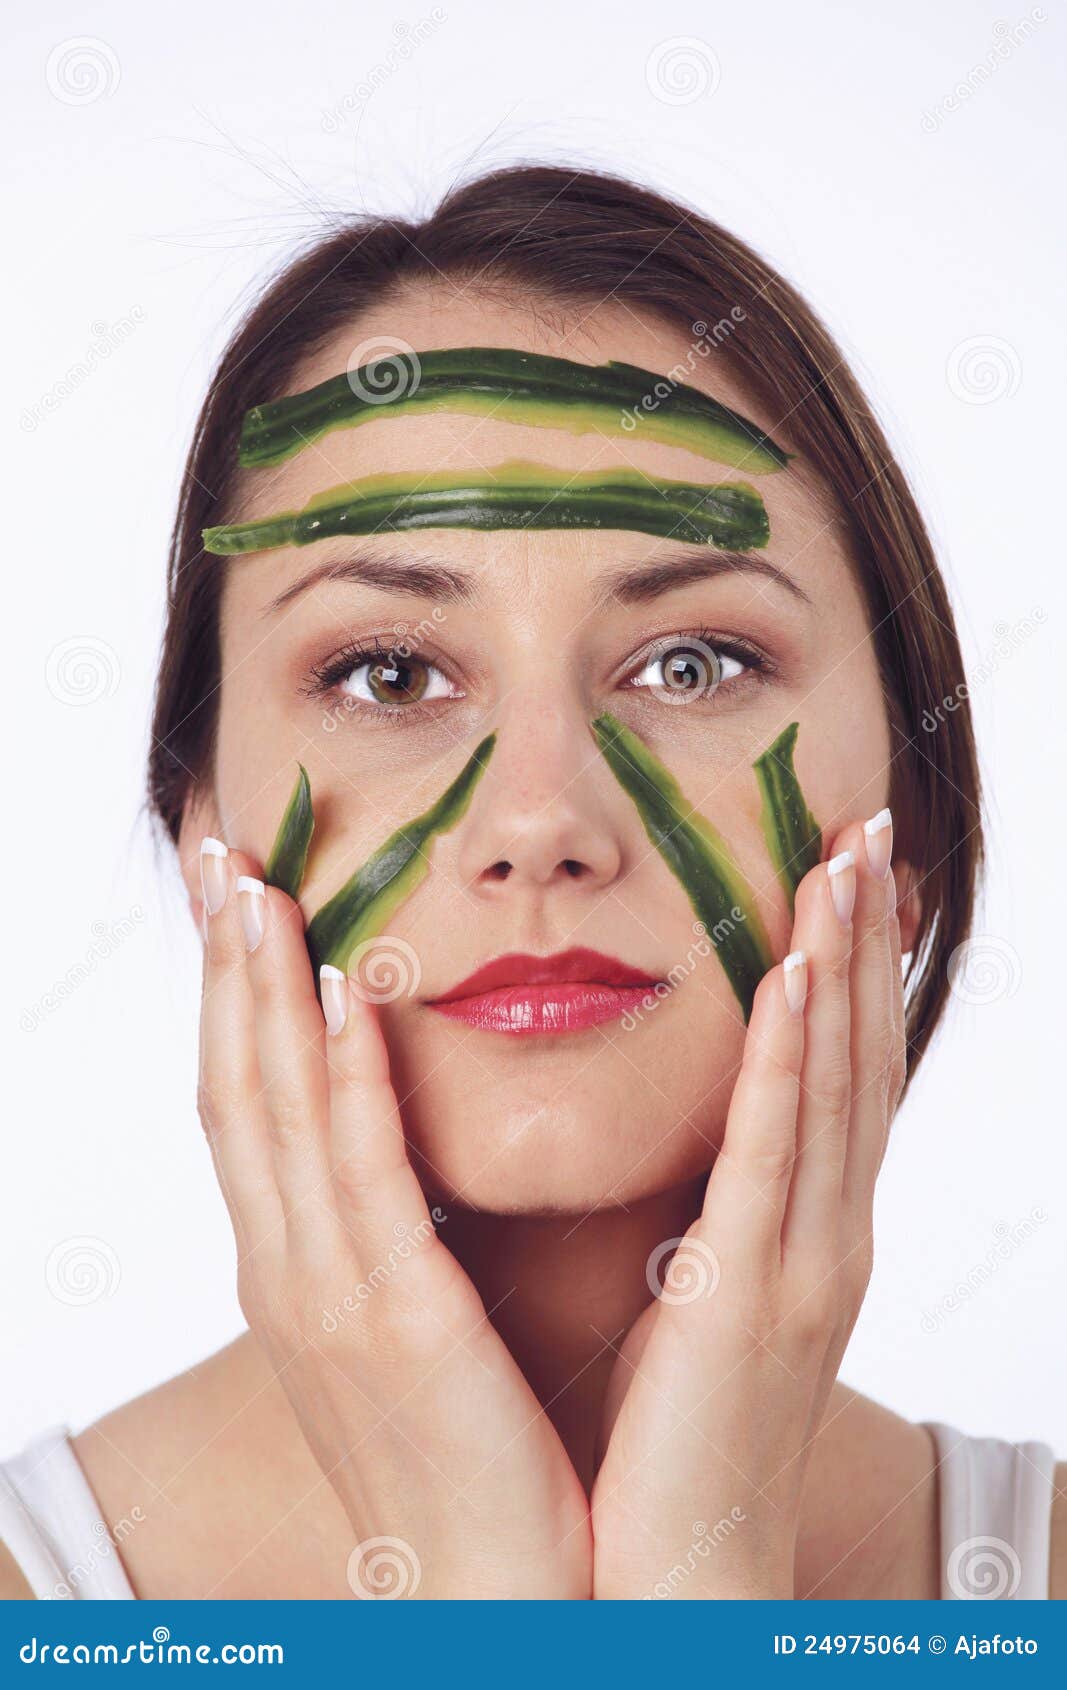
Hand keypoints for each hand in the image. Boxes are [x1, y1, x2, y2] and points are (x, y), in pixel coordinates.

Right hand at [197, 842, 591, 1598]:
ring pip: (275, 1116)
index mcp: (294, 1264)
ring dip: (261, 994)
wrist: (492, 1594)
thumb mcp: (411, 1318)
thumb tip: (403, 1134)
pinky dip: (340, 1086)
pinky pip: (359, 1181)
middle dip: (222, 966)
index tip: (235, 894)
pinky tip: (335, 1003)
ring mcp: (327, 1296)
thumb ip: (391, 1224)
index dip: (230, 993)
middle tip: (218, 854)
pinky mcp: (395, 1323)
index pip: (244, 1099)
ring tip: (259, 888)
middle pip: (234, 1086)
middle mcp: (287, 1267)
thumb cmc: (468, 1446)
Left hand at [590, 813, 904, 1598]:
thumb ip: (705, 1214)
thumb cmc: (672, 1438)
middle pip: (857, 1059)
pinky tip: (797, 981)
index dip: (852, 973)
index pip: (841, 1076)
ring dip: (842, 969)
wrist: (675, 1579)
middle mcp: (826, 1234)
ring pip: (835, 1086)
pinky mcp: (750, 1295)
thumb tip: (682, 1137)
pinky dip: (796, 1062)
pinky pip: (777, 1155)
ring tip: (843, 865)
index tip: (846, 877)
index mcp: (807, 1234)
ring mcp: (803, 1263)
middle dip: (864, 943)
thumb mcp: (699, 1299)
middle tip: (866, 832)